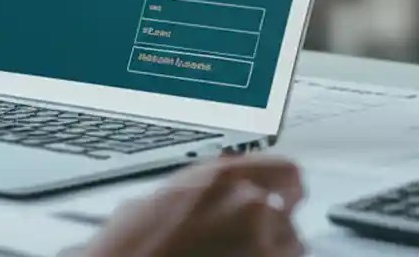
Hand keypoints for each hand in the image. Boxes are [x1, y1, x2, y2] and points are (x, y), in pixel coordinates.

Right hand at [81, 156, 305, 256]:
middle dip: (269, 231)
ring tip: (230, 255)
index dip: (287, 188)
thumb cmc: (130, 247)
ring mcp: (258, 247)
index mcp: (220, 177)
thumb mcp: (162, 199)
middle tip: (241, 242)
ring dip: (266, 253)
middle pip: (285, 217)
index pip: (285, 172)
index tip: (288, 197)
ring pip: (286, 250)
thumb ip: (204, 191)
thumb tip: (217, 197)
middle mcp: (247, 205)